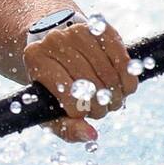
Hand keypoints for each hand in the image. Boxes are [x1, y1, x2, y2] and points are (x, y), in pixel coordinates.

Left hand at [23, 18, 137, 142]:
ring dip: (116, 95)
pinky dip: (128, 78)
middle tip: (100, 110)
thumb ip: (66, 127)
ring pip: (108, 74)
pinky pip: (122, 59)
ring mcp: (78, 31)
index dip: (80, 111)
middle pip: (90, 85)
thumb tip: (91, 136)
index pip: (68, 95)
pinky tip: (125, 88)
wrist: (55, 47)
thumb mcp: (50, 108)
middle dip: (100, 106)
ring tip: (111, 100)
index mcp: (35, 58)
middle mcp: (55, 40)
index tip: (80, 113)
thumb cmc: (52, 84)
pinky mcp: (101, 28)